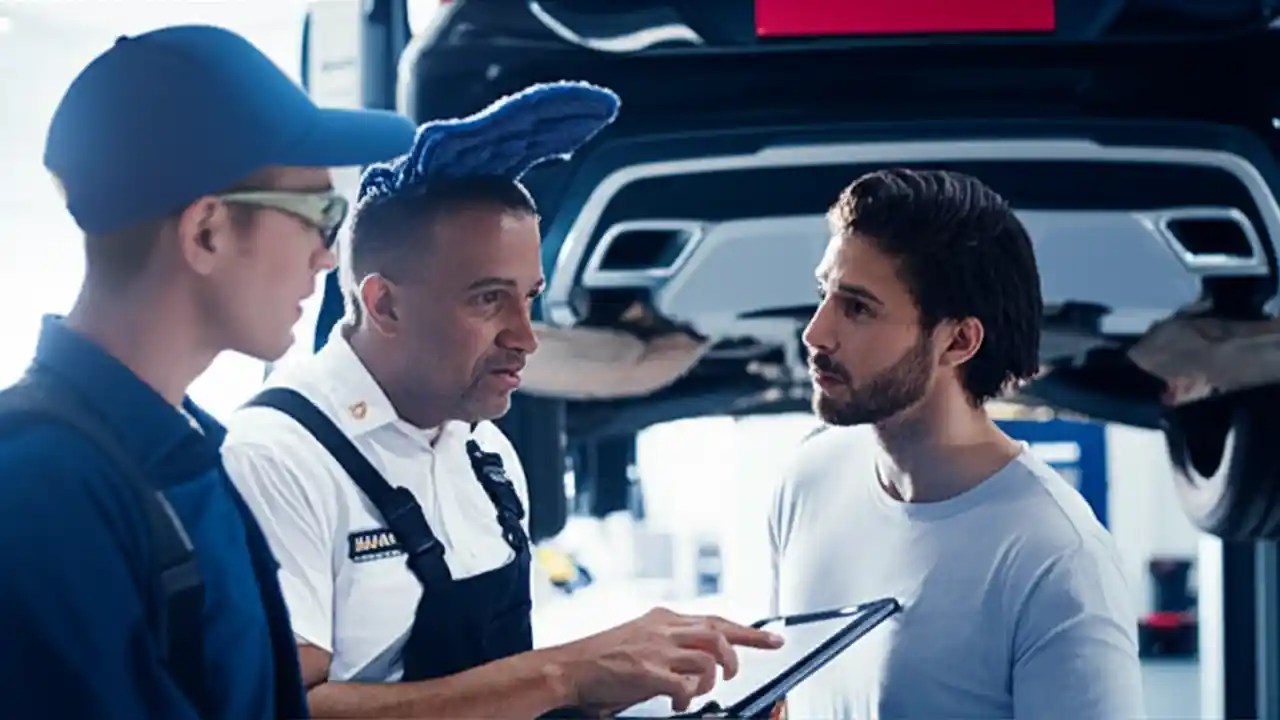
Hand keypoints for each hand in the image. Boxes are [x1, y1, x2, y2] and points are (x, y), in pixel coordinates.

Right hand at [552, 607, 784, 716]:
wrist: (569, 666)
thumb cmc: (600, 658)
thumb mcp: (640, 637)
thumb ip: (669, 643)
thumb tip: (697, 661)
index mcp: (663, 618)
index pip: (715, 620)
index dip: (748, 631)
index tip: (772, 638)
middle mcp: (664, 628)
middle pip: (719, 633)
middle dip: (738, 654)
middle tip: (735, 674)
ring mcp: (658, 649)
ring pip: (709, 658)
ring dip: (711, 680)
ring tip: (699, 692)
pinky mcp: (649, 672)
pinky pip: (685, 686)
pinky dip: (687, 697)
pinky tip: (678, 703)